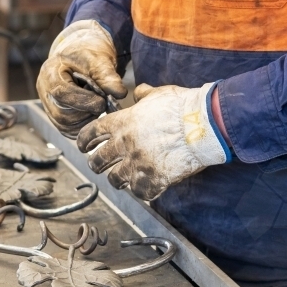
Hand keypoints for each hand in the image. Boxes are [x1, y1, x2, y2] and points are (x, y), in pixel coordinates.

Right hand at [37, 20, 126, 137]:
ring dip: (86, 120)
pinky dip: (83, 126)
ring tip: (97, 104)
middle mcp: (44, 91)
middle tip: (102, 103)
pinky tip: (92, 112)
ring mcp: (48, 106)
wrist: (82, 58)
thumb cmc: (88, 55)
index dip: (84, 101)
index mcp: (50, 72)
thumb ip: (108, 75)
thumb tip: (120, 93)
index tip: (102, 101)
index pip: (61, 94)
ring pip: (65, 126)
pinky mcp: (56, 117)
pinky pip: (68, 130)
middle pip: (62, 114)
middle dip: (87, 112)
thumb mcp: (99, 59)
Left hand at [77, 82, 230, 200]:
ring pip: (115, 180)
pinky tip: (147, 186)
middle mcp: (125, 145)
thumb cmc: (182, 107)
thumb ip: (143, 95)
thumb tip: (138, 93)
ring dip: (119, 179)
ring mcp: (137, 165)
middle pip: (98, 161)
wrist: (203, 125)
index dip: (84, 142)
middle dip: (97, 164)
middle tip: (100, 165)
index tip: (84, 147)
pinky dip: (142, 190)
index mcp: (122, 123)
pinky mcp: (153, 180)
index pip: (91, 134)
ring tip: (124, 177)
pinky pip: (140, 192)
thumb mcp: (158, 93)